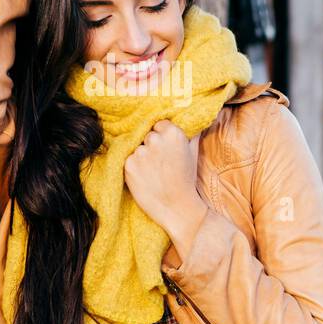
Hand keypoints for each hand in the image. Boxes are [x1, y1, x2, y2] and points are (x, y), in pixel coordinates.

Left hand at [124, 121, 208, 263]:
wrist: (177, 207)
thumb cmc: (186, 179)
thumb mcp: (193, 151)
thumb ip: (192, 131)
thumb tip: (192, 116)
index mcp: (173, 132)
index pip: (159, 125)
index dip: (162, 138)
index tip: (167, 151)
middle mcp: (155, 139)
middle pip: (147, 136)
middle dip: (151, 147)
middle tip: (161, 164)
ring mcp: (141, 152)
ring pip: (137, 148)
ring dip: (142, 158)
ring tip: (154, 173)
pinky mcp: (129, 165)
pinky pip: (128, 159)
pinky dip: (134, 168)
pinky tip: (145, 178)